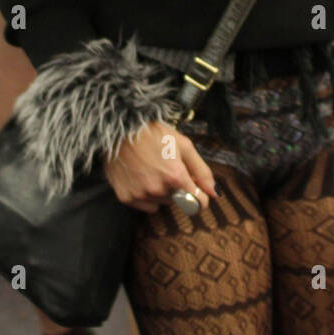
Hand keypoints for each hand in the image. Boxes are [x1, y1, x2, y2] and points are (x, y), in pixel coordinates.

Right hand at [103, 121, 218, 214]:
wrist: (119, 129)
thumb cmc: (153, 133)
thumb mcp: (183, 145)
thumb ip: (202, 171)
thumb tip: (214, 194)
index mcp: (175, 176)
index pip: (198, 203)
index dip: (200, 196)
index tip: (196, 188)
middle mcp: (158, 189)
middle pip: (180, 201)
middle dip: (179, 188)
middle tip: (167, 167)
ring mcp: (141, 195)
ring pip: (163, 203)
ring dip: (163, 191)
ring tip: (152, 169)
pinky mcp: (126, 197)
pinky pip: (146, 205)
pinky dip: (147, 195)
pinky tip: (141, 177)